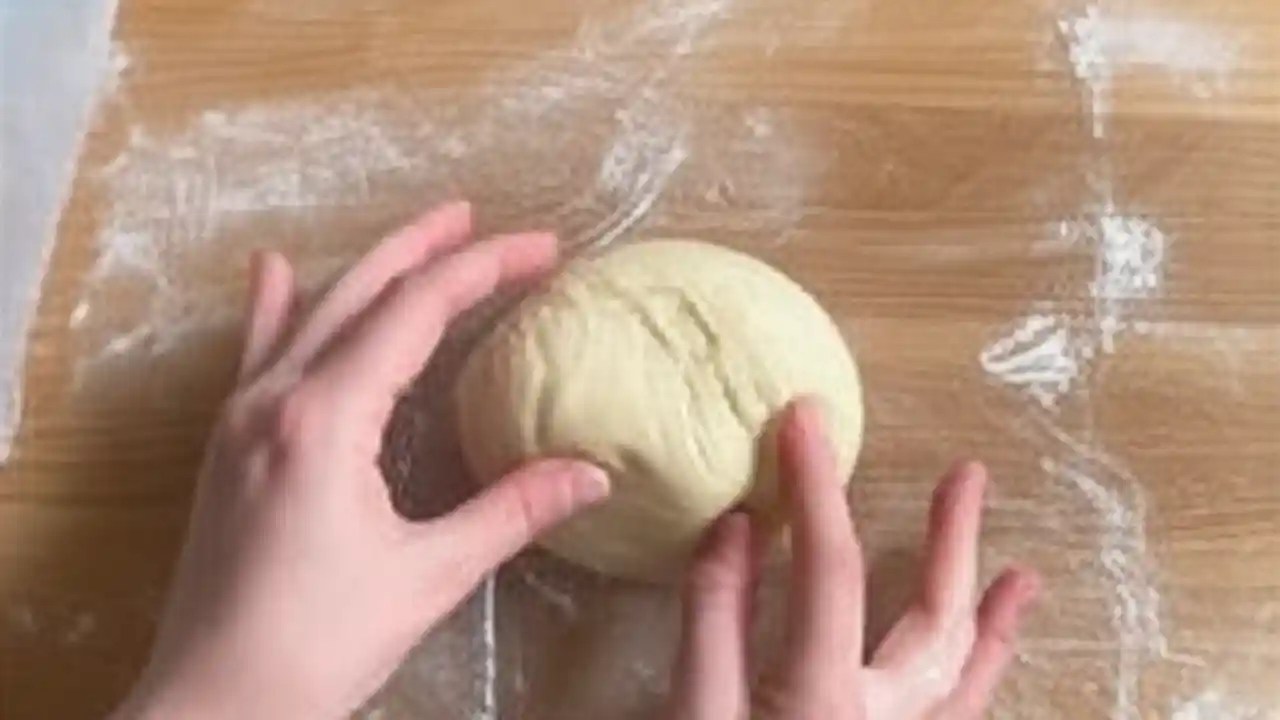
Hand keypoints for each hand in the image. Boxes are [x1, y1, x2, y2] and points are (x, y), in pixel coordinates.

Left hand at [113, 202, 610, 719]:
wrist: (214, 705)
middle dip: (426, 247)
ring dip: (370, 269)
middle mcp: (275, 400)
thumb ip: (511, 512)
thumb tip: (593, 474)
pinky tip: (275, 270)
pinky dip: (277, 306)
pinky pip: (257, 351)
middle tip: (482, 217)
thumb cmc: (318, 644)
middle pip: (361, 293)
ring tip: (419, 234)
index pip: (417, 312)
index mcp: (326, 419)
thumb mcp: (427, 576)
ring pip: (312, 313)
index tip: (542, 249)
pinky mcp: (228, 445)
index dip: (484, 269)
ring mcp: (242, 418)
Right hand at [667, 399, 1039, 719]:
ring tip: (1021, 573)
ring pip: (966, 679)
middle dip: (948, 543)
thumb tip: (740, 525)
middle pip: (928, 618)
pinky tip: (987, 652)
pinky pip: (959, 718)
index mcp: (821, 699)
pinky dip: (979, 676)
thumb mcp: (695, 717)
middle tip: (968, 476)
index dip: (816, 487)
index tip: (806, 421)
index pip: (827, 569)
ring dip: (991, 619)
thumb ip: (713, 623)